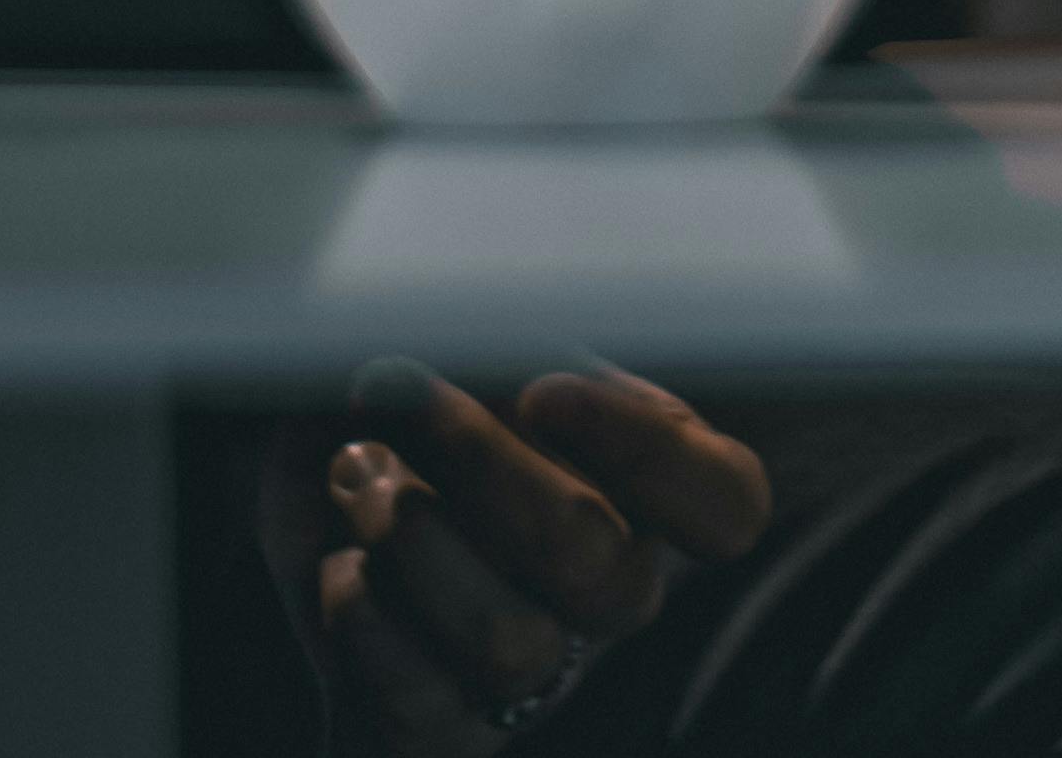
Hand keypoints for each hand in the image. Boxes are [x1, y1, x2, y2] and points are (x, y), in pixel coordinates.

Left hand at [260, 363, 769, 741]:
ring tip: (356, 470)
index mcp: (649, 487)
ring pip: (510, 641)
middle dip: (482, 465)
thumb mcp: (465, 344)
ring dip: (413, 542)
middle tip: (398, 389)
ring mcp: (534, 665)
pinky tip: (341, 565)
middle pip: (594, 561)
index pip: (726, 504)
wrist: (336, 485)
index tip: (542, 387)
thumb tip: (469, 361)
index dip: (644, 451)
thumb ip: (492, 342)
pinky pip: (425, 705)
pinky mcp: (447, 724)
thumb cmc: (425, 391)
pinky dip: (367, 623)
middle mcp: (608, 587)